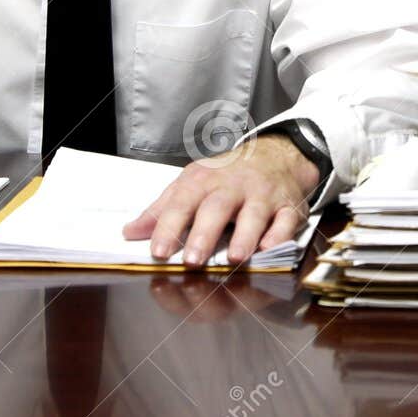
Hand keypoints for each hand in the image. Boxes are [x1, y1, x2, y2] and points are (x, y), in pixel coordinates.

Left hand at [122, 134, 318, 266]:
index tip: (158, 251)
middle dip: (204, 234)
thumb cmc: (226, 176)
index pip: (181, 203)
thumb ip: (162, 210)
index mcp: (203, 181)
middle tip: (193, 261)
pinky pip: (286, 220)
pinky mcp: (288, 206)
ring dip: (245, 236)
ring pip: (254, 214)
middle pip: (217, 207)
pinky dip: (280, 235)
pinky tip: (270, 249)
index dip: (169, 227)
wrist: (274, 155)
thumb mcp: (191, 183)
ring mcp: (262, 195)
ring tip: (234, 259)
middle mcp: (232, 186)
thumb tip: (130, 233)